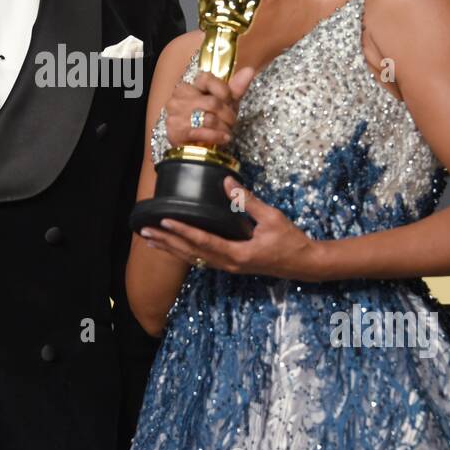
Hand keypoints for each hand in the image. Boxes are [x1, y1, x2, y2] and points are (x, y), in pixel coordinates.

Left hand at [140, 176, 325, 281]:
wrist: (304, 263)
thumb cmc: (290, 241)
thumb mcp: (271, 218)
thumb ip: (248, 201)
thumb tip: (228, 183)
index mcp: (237, 254)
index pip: (203, 242)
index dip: (182, 231)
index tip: (165, 221)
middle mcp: (228, 264)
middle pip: (191, 253)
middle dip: (167, 242)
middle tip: (145, 231)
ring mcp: (229, 266)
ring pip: (194, 258)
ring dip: (171, 248)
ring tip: (150, 239)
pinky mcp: (231, 264)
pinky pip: (202, 258)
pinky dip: (185, 251)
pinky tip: (174, 246)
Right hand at [164, 66, 254, 150]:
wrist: (191, 146)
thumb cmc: (208, 120)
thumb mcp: (223, 103)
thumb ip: (235, 88)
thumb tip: (249, 70)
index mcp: (189, 86)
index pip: (207, 78)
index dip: (223, 91)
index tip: (230, 101)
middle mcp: (180, 98)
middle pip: (213, 102)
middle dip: (228, 114)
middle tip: (232, 122)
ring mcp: (177, 115)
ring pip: (210, 119)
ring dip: (224, 127)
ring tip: (227, 131)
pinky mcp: (176, 132)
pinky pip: (204, 133)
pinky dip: (218, 137)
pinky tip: (224, 139)